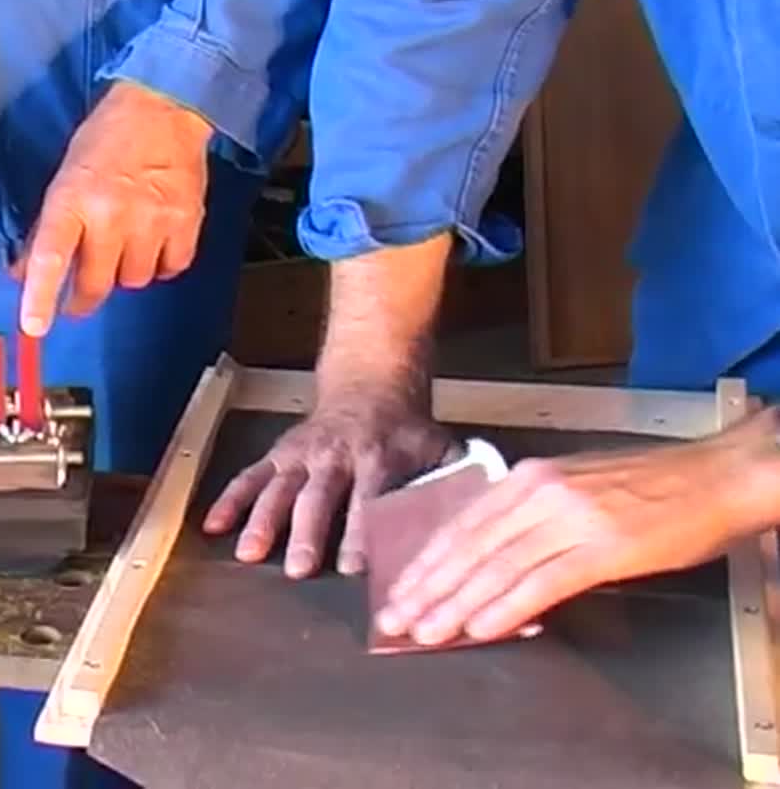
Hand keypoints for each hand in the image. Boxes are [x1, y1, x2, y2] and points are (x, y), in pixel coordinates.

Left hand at [15, 80, 212, 336]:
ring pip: (134, 282)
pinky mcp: (186, 222)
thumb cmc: (106, 141)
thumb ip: (46, 230)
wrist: (163, 108)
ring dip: (126, 273)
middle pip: (96, 284)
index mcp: (72, 198)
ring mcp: (152, 220)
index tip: (34, 327)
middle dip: (84, 297)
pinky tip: (155, 242)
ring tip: (126, 245)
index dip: (41, 296)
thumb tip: (22, 274)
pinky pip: (170, 269)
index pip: (51, 255)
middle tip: (81, 296)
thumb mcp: (64, 179)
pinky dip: (161, 264)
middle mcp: (111, 213)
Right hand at [203, 397, 453, 578]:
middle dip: (308, 533)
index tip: (355, 567)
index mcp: (379, 458)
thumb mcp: (439, 447)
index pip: (370, 499)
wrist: (368, 384)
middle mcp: (336, 456)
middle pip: (319, 497)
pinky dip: (230, 500)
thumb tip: (480, 521)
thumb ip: (456, 482)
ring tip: (249, 553)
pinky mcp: (279, 454)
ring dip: (263, 520)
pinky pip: (250, 476)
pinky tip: (213, 527)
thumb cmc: (406, 432)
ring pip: (279, 488)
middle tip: (299, 569)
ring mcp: (302, 455)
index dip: (362, 533)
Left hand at [374, 415, 779, 646]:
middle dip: (426, 587)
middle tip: (393, 619)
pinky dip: (506, 608)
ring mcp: (570, 520)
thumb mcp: (574, 483)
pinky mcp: (604, 548)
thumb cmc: (650, 484)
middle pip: (468, 547)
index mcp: (529, 478)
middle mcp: (540, 494)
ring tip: (424, 632)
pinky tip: (480, 627)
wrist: (716, 475)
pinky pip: (542, 583)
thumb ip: (530, 513)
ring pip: (496, 567)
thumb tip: (488, 554)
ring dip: (455, 604)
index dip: (425, 561)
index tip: (397, 589)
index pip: (461, 524)